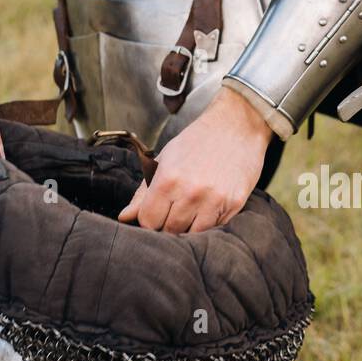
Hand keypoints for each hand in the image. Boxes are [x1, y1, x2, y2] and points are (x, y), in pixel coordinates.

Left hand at [118, 86, 272, 233]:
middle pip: (170, 231)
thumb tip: (125, 217)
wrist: (236, 126)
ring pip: (193, 234)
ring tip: (192, 210)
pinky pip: (215, 229)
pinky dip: (209, 224)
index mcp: (168, 180)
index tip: (156, 214)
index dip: (149, 220)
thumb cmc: (197, 142)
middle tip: (174, 211)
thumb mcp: (165, 161)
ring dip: (189, 227)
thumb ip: (143, 192)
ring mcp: (214, 200)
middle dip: (168, 224)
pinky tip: (209, 207)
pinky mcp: (234, 204)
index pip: (148, 221)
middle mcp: (191, 193)